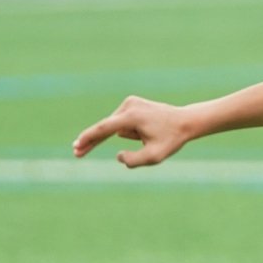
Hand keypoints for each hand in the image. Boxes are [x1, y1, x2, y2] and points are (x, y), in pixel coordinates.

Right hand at [73, 96, 195, 167]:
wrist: (186, 121)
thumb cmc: (172, 139)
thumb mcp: (155, 157)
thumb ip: (134, 160)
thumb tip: (118, 156)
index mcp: (132, 117)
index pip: (104, 128)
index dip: (89, 138)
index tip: (77, 145)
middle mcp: (128, 106)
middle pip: (105, 127)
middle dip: (92, 141)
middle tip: (77, 153)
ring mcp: (130, 102)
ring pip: (118, 127)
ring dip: (128, 136)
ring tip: (152, 136)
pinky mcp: (133, 103)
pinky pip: (124, 122)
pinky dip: (130, 131)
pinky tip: (149, 132)